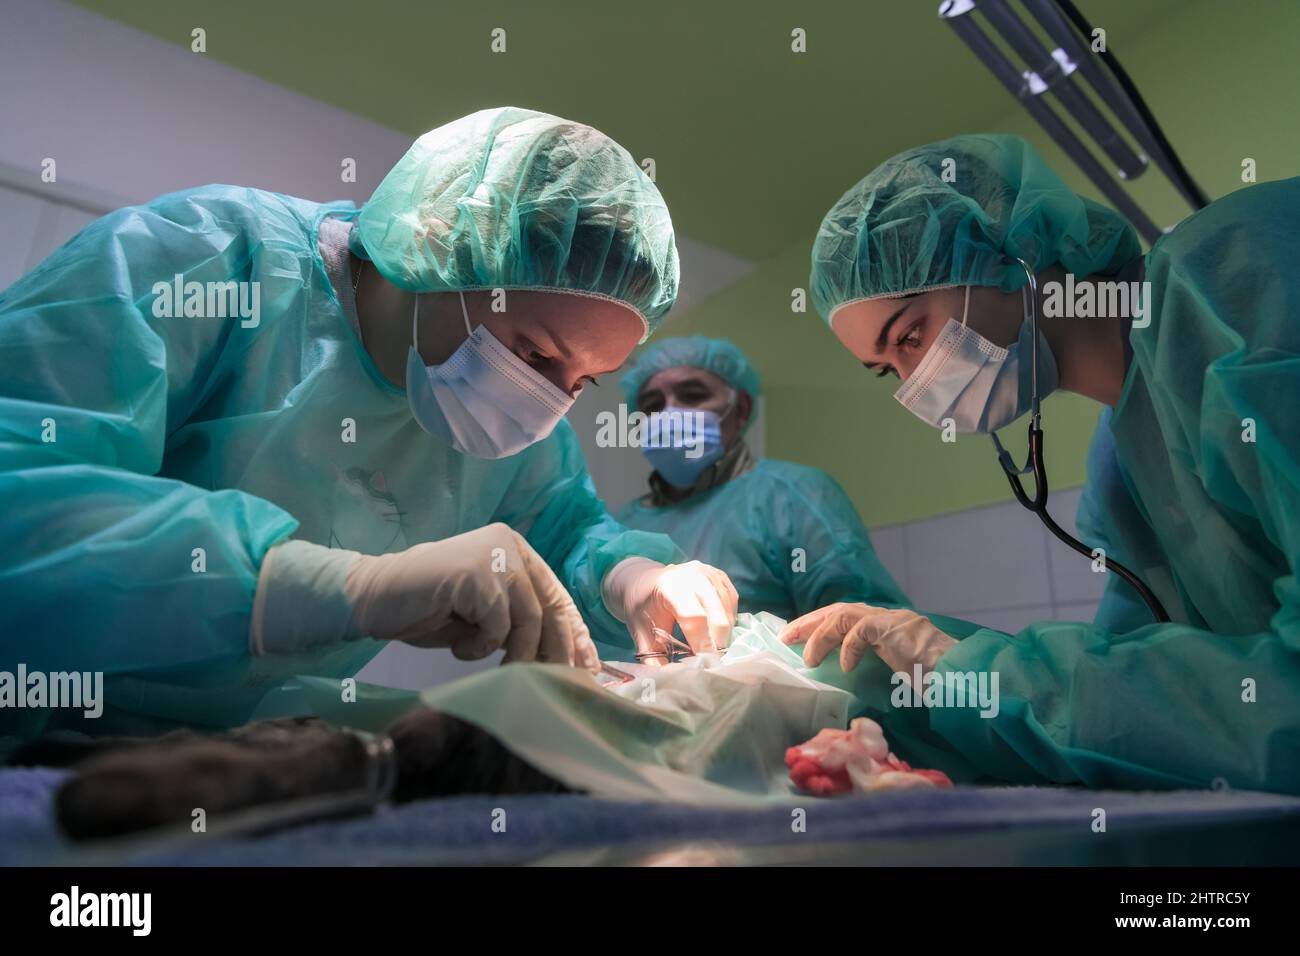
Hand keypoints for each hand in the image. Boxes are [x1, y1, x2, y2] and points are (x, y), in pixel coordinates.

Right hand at [345, 523, 597, 668]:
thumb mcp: (485, 617)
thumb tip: (567, 657)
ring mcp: (493, 556)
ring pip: (528, 619)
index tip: (588, 667)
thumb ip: (519, 624)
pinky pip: (497, 625)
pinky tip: (458, 647)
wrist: (374, 598)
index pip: (558, 596)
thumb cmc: (428, 610)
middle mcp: (509, 545)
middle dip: (556, 651)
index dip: (575, 634)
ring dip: (515, 654)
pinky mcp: (476, 575)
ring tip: (494, 666)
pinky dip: (480, 646)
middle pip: (550, 608)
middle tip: (556, 683)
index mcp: (515, 549)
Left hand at [601, 558, 737, 665]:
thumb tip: (669, 683)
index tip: (704, 665)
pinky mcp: (719, 575)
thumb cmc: (642, 610)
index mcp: (670, 587)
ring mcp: (708, 573)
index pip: (695, 619)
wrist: (643, 581)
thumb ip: (654, 659)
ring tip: (710, 647)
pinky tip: (715, 630)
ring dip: (723, 634)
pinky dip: (728, 620)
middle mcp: (693, 575)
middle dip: (716, 644)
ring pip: (728, 612)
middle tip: (709, 662)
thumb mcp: (642, 636)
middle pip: (717, 617)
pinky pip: (732, 602)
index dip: (702, 645)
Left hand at [779, 603, 954, 673]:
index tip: (795, 638)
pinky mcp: (897, 629)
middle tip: (787, 639)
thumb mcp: (895, 670)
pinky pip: (863, 629)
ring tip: (810, 658)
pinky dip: (849, 647)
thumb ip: (874, 663)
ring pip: (844, 615)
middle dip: (809, 623)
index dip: (816, 624)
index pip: (843, 616)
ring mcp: (893, 620)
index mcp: (885, 626)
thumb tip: (842, 673)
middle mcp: (887, 617)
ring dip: (821, 635)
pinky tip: (846, 666)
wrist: (962, 678)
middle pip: (838, 610)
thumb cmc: (934, 681)